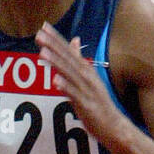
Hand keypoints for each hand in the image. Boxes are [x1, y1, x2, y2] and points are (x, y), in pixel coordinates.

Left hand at [35, 21, 124, 145]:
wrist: (114, 126)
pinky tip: (55, 80)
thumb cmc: (99, 103)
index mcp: (87, 70)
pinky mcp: (87, 105)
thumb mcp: (89, 78)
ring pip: (69, 74)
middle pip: (68, 59)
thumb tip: (74, 40)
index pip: (69, 51)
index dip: (56, 39)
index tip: (44, 27)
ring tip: (43, 52)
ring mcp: (87, 90)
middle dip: (53, 46)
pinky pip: (74, 94)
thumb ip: (79, 60)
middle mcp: (87, 77)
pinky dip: (65, 87)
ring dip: (56, 62)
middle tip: (39, 34)